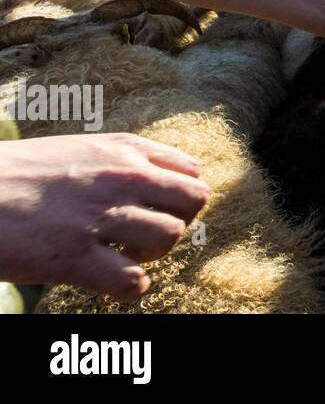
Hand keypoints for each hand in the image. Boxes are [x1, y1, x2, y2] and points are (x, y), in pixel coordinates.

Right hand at [0, 134, 209, 300]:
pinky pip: (132, 281)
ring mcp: (98, 216)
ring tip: (125, 256)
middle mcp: (120, 177)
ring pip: (171, 237)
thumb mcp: (80, 151)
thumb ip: (119, 163)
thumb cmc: (19, 174)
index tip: (154, 210)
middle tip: (145, 235)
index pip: (190, 171)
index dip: (179, 196)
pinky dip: (130, 288)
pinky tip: (112, 281)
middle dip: (178, 222)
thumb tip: (153, 183)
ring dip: (154, 254)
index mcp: (123, 149)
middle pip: (194, 200)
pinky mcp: (72, 257)